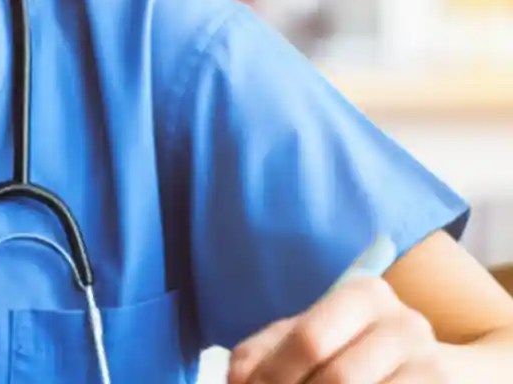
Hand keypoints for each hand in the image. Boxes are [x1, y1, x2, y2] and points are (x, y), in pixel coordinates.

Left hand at [228, 276, 446, 382]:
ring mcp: (430, 364)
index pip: (308, 340)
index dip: (273, 377)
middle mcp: (404, 324)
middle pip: (338, 378)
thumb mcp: (302, 340)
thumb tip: (239, 382)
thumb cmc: (347, 350)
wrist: (426, 369)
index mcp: (363, 295)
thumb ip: (260, 356)